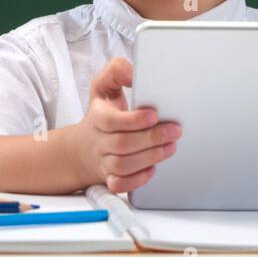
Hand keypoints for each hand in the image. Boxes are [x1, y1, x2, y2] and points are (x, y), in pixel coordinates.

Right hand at [73, 56, 181, 193]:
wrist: (82, 147)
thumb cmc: (101, 113)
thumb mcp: (104, 86)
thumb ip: (117, 70)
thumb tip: (133, 72)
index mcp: (97, 116)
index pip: (110, 121)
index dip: (132, 120)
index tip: (154, 114)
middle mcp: (99, 141)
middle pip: (121, 144)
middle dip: (151, 138)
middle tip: (174, 131)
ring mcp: (103, 161)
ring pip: (122, 165)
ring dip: (149, 157)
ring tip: (170, 146)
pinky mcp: (109, 177)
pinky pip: (119, 185)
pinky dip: (136, 180)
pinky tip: (152, 169)